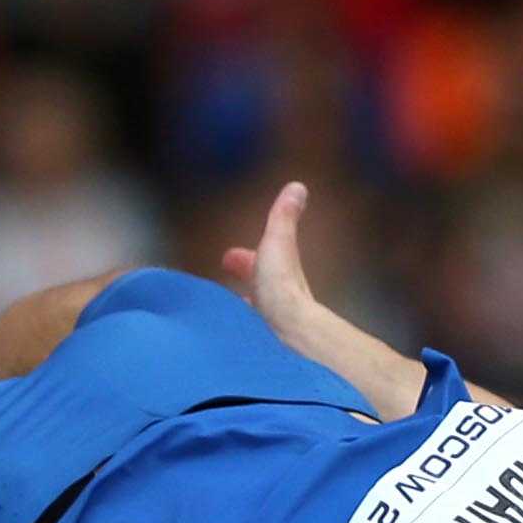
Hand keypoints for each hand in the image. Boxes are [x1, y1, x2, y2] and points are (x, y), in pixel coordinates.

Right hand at [221, 180, 317, 332]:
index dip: (246, 257)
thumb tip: (299, 186)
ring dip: (243, 299)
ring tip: (224, 303)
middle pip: (258, 282)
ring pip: (255, 305)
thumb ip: (285, 216)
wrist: (288, 329)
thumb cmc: (280, 284)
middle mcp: (278, 293)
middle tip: (228, 272)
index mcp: (279, 269)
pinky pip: (248, 325)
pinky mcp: (262, 336)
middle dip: (245, 275)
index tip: (229, 258)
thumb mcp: (279, 241)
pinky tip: (231, 328)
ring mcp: (271, 317)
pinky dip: (239, 321)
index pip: (261, 258)